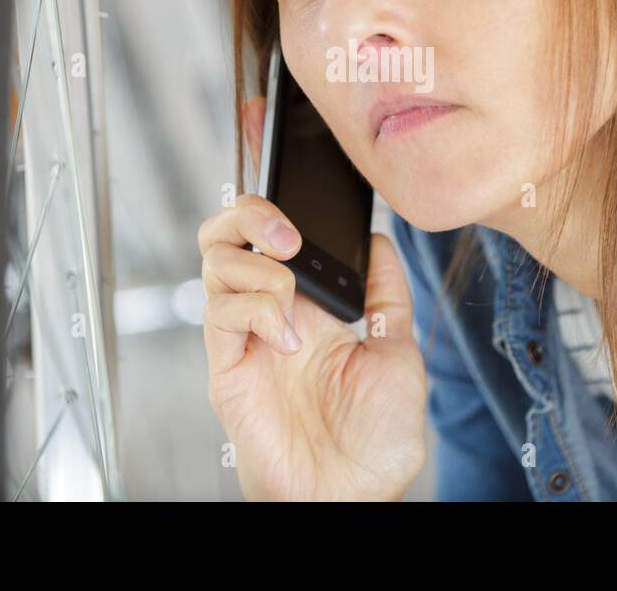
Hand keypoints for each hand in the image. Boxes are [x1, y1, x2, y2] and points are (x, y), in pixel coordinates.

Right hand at [196, 96, 426, 499]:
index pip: (275, 228)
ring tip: (297, 308)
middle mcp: (269, 311)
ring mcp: (245, 336)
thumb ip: (385, 292)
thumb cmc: (375, 439)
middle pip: (226, 230)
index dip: (263, 177)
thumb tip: (378, 239)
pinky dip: (257, 312)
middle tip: (288, 236)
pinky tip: (288, 340)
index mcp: (308, 300)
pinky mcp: (226, 366)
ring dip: (262, 271)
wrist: (353, 496)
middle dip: (251, 212)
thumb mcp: (400, 349)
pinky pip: (221, 311)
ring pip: (216, 260)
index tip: (260, 120)